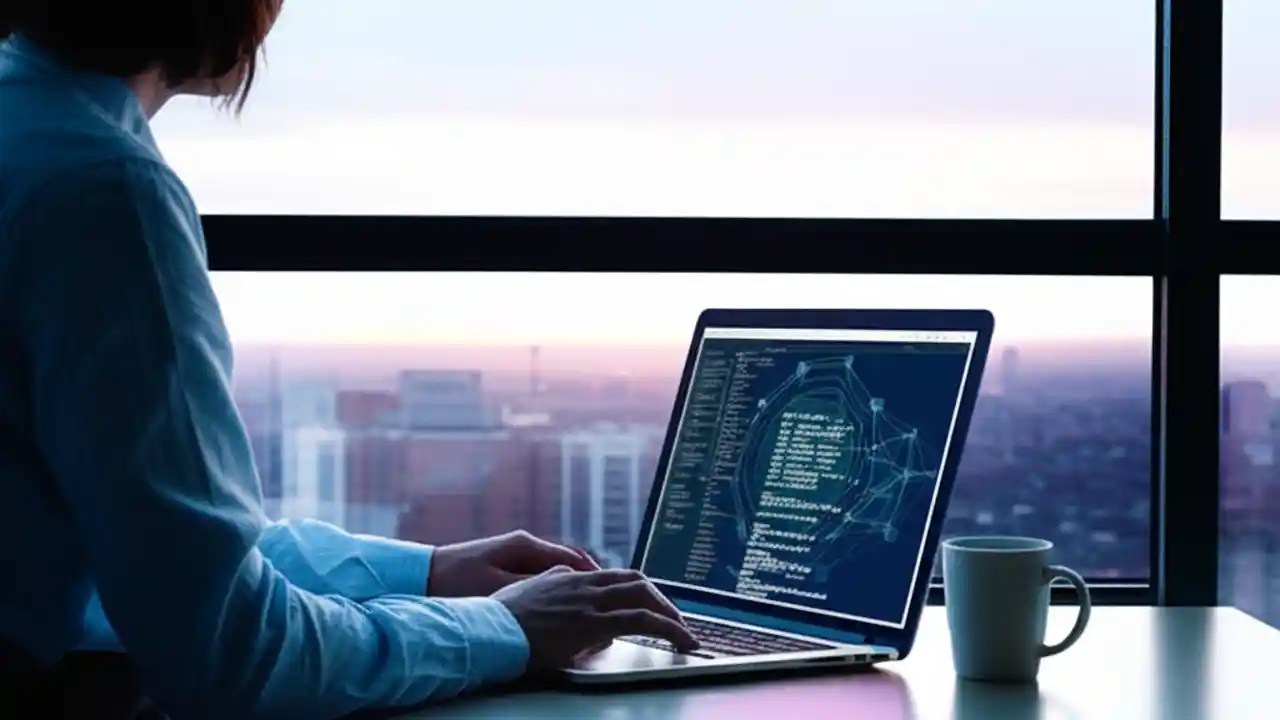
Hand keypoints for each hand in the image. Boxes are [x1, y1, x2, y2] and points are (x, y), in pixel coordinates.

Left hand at [427, 530, 599, 596]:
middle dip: (588, 578)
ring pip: (555, 566)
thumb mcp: (497, 588)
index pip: (573, 556)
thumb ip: (534, 588)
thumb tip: (566, 590)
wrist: (421, 576)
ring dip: (572, 582)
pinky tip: (560, 601)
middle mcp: (523, 544)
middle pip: (568, 559)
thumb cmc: (456, 582)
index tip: (609, 590)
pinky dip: (555, 584)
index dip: (594, 574)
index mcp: (525, 545)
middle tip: (606, 597)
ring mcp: (514, 553)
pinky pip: (541, 573)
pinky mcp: (504, 563)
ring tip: (588, 601)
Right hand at [493, 565, 698, 671]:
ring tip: (685, 633)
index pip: (613, 576)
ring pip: (644, 596)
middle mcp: (583, 582)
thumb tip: (570, 605)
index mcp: (568, 576)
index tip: (648, 604)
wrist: (488, 630)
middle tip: (673, 618)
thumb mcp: (528, 595)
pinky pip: (641, 621)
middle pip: (635, 581)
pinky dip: (667, 628)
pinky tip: (679, 639)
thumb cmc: (499, 620)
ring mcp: (590, 601)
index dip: (636, 590)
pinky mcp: (593, 622)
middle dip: (659, 599)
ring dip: (670, 614)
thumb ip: (553, 591)